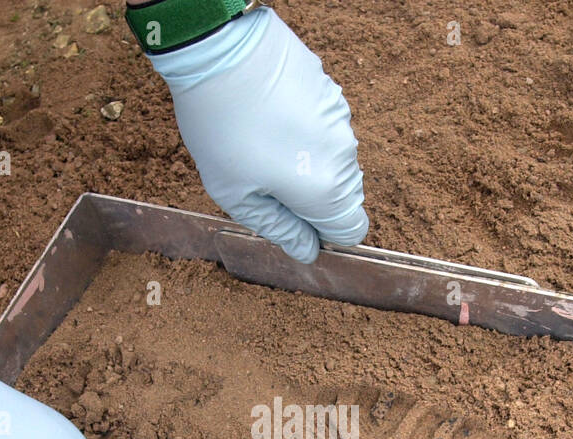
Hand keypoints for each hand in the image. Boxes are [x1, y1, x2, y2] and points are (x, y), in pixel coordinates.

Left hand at [150, 8, 367, 262]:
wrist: (221, 51)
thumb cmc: (222, 128)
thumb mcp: (237, 195)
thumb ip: (279, 229)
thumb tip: (307, 252)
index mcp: (325, 191)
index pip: (351, 231)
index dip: (324, 233)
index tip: (293, 219)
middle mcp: (345, 157)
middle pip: (344, 196)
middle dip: (313, 197)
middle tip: (266, 178)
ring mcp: (342, 121)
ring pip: (336, 160)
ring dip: (309, 162)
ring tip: (264, 141)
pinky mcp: (333, 92)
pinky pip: (328, 127)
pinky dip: (307, 130)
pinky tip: (272, 116)